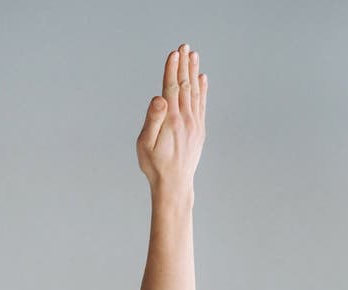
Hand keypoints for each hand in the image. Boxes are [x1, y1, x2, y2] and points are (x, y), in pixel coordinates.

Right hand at [136, 43, 207, 191]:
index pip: (171, 88)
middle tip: (185, 46)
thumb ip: (153, 119)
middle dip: (184, 65)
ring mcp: (195, 125)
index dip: (172, 69)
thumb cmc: (155, 166)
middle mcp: (186, 119)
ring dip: (193, 73)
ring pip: (194, 93)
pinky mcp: (199, 131)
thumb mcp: (146, 144)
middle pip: (185, 86)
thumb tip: (159, 98)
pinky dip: (202, 90)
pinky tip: (202, 79)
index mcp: (171, 120)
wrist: (174, 185)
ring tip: (193, 56)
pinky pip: (201, 105)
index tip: (174, 52)